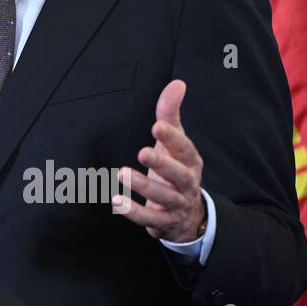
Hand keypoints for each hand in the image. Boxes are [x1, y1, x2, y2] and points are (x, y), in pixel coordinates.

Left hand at [114, 79, 205, 242]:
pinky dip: (133, 211)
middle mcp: (187, 184)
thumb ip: (170, 113)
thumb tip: (177, 83)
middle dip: (162, 164)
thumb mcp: (174, 142)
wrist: (187, 214)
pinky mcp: (163, 222)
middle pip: (179, 175)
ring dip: (143, 186)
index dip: (173, 139)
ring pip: (163, 198)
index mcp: (191, 162)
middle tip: (142, 151)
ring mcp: (177, 204)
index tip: (157, 125)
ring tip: (121, 173)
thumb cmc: (175, 168)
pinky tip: (115, 201)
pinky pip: (149, 219)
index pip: (185, 150)